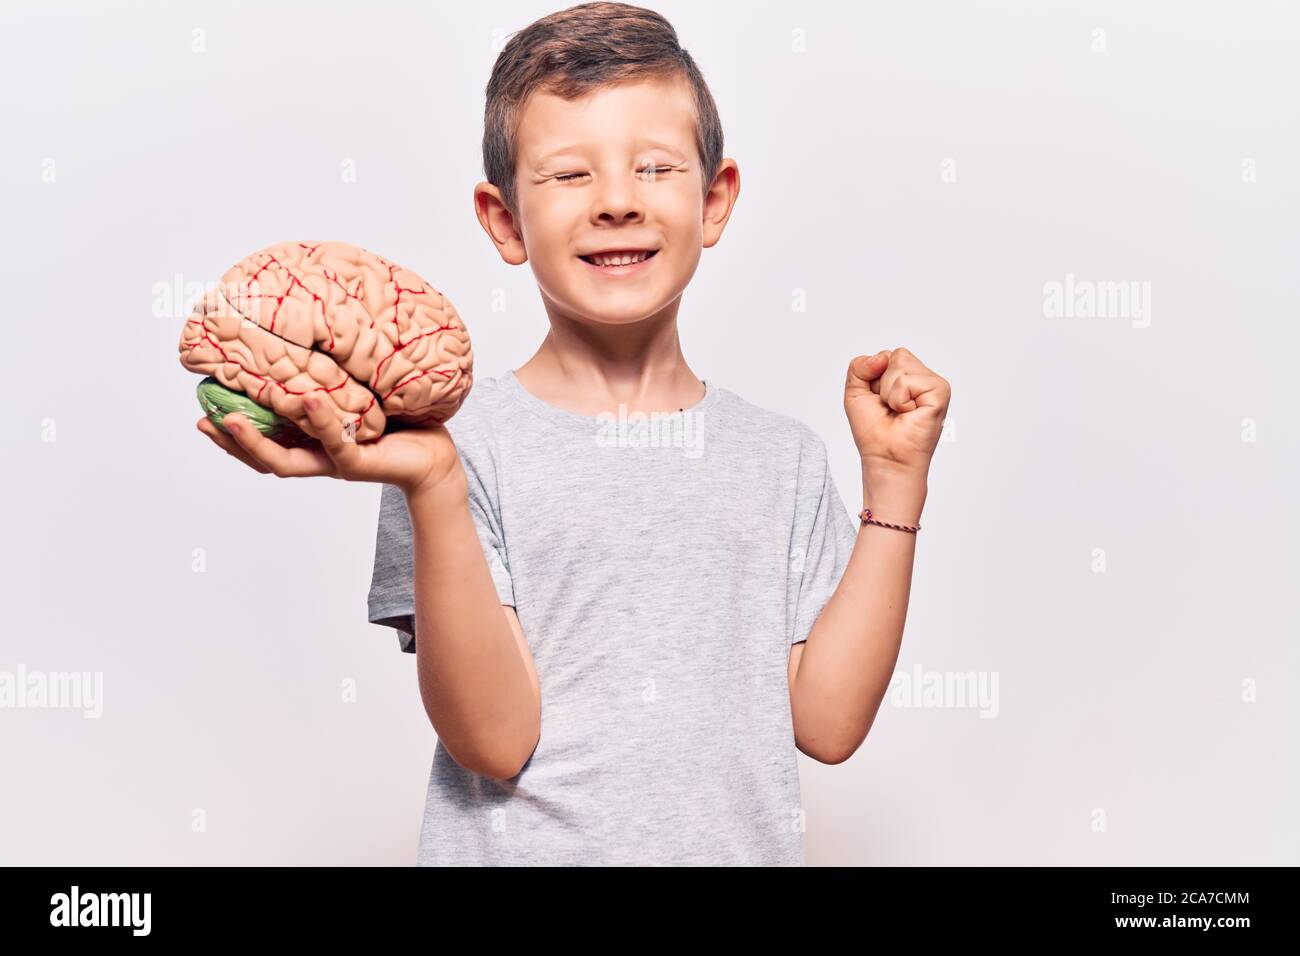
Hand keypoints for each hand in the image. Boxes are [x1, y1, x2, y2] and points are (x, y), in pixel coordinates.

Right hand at [196, 396, 461, 495]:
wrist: (436, 455)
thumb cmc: (398, 422)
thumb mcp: (356, 395)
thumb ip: (330, 379)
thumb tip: (307, 336)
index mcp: (310, 443)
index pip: (262, 442)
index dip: (231, 433)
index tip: (204, 412)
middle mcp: (316, 456)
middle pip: (262, 458)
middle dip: (232, 442)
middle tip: (206, 421)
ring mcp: (335, 462)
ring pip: (286, 460)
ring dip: (258, 441)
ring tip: (235, 418)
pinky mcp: (359, 461)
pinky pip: (334, 443)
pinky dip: (320, 421)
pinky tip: (309, 400)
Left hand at [844, 347, 950, 482]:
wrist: (884, 457)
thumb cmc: (874, 431)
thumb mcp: (855, 393)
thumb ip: (859, 366)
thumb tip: (882, 356)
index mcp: (908, 376)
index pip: (887, 355)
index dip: (874, 377)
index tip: (879, 401)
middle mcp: (923, 378)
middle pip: (896, 355)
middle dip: (882, 383)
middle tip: (890, 407)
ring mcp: (934, 384)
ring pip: (901, 364)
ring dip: (890, 392)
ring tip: (899, 411)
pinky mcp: (940, 392)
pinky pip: (907, 381)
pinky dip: (899, 399)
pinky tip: (909, 413)